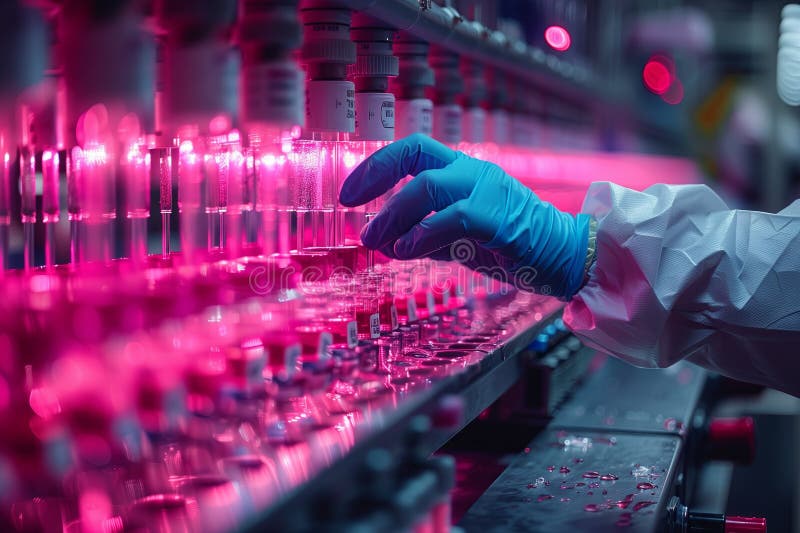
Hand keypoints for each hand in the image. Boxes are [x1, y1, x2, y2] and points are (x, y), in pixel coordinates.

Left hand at [339, 134, 590, 298]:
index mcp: (465, 172)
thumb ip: (426, 234)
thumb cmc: (514, 244)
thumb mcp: (461, 236)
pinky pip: (452, 218)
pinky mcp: (499, 218)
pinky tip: (404, 250)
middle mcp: (474, 172)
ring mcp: (488, 191)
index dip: (378, 166)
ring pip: (428, 186)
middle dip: (375, 173)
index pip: (415, 151)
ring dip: (392, 215)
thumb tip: (387, 242)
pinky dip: (421, 235)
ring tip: (373, 239)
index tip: (351, 192)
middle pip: (416, 152)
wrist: (565, 255)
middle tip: (348, 202)